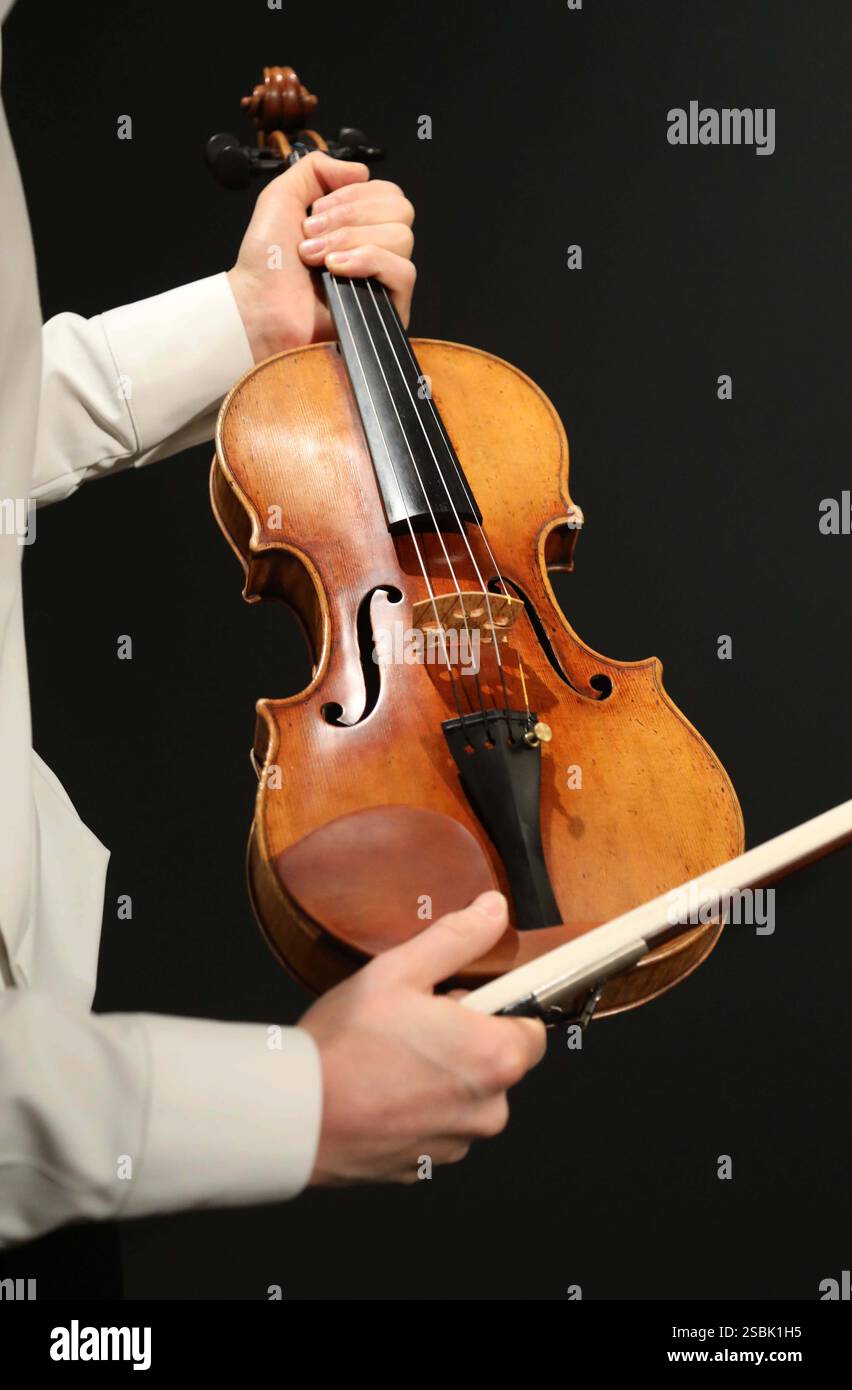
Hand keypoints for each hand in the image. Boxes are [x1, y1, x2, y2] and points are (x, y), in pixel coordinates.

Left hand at [227, 151, 415, 362]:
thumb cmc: (266, 263)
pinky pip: (403, 271)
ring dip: (352, 239)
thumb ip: (317, 168)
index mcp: (357, 225)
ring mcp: (384, 281)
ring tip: (317, 257)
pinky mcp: (389, 309)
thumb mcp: (282, 196)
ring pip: (402, 237)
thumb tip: (361, 170)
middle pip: (400, 210)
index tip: (316, 211)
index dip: (353, 194)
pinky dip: (368, 261)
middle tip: (312, 234)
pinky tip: (335, 269)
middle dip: (351, 215)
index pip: (388, 193)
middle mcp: (375, 250)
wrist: (259, 306)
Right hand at [298, 891, 546, 1184]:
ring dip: (438, 1078)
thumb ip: (457, 938)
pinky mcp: (421, 1167)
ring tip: (387, 1057)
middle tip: (412, 1022)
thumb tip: (494, 911)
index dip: (494, 1007)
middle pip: (495, 1064)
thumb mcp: (400, 970)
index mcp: (495, 1058)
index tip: (458, 999)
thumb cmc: (345, 1044)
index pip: (532, 1027)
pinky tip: (376, 1089)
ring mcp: (455, 1145)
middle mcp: (487, 1110)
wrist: (292, 1115)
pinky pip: (432, 1127)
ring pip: (463, 1097)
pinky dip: (412, 1109)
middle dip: (463, 1042)